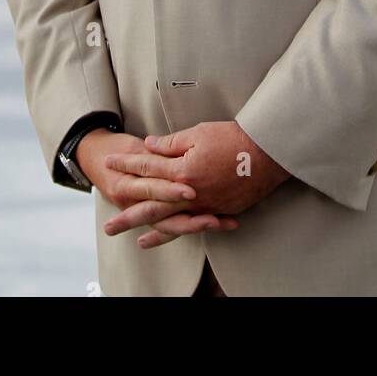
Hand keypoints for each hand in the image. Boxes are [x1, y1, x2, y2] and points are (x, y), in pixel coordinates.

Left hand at [101, 121, 289, 247]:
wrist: (267, 152)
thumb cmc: (234, 138)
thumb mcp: (199, 133)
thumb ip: (171, 144)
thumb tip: (150, 147)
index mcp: (181, 172)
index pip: (146, 168)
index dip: (126, 164)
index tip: (109, 163)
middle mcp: (189, 195)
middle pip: (152, 207)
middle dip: (128, 217)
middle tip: (109, 228)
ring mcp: (205, 206)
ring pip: (173, 224)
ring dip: (153, 234)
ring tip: (137, 243)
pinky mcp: (220, 210)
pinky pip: (196, 226)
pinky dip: (184, 233)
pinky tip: (177, 236)